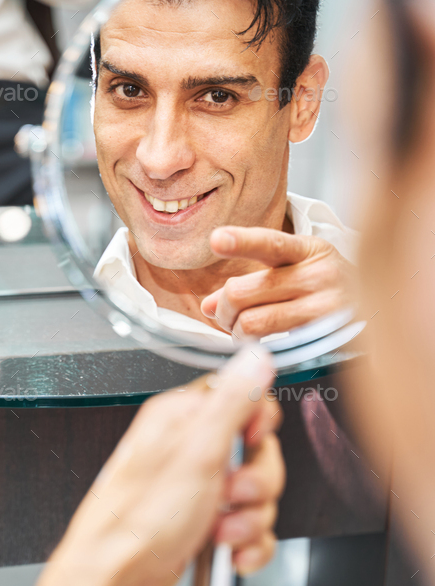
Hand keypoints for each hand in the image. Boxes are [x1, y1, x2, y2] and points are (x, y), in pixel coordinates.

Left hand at [49, 345, 283, 585]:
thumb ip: (233, 401)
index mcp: (182, 418)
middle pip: (257, 452)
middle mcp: (188, 449)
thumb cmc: (138, 520)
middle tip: (233, 495)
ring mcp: (195, 489)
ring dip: (250, 519)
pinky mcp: (202, 523)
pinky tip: (232, 553)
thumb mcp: (198, 450)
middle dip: (257, 483)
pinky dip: (248, 544)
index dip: (258, 425)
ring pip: (255, 494)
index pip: (243, 399)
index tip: (251, 444)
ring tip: (223, 531)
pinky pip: (248, 527)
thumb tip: (255, 357)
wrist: (113, 581)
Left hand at [201, 226, 355, 337]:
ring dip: (236, 331)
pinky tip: (261, 344)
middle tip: (227, 316)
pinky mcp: (321, 337)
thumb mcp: (296, 269)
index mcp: (307, 250)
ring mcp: (322, 308)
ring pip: (252, 322)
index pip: (270, 242)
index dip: (241, 241)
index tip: (217, 239)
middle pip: (242, 291)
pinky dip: (254, 346)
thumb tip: (208, 305)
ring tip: (243, 331)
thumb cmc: (326, 288)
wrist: (377, 310)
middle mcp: (318, 275)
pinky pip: (270, 345)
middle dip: (223, 309)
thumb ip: (253, 282)